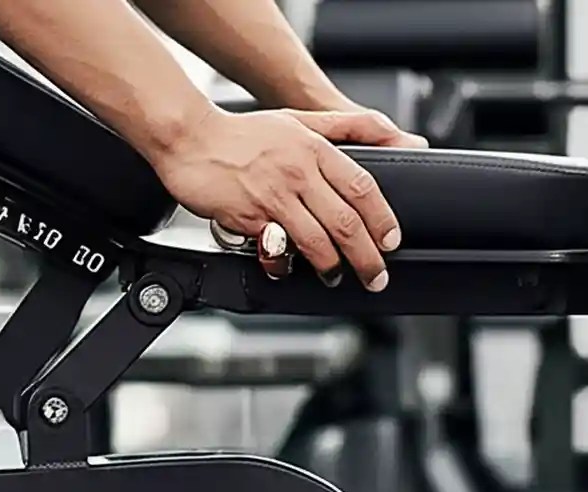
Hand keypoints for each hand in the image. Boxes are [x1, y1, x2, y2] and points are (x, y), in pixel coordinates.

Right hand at [154, 107, 424, 290]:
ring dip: (331, 266)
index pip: (363, 188)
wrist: (188, 137)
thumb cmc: (241, 133)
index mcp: (315, 148)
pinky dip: (286, 265)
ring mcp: (272, 196)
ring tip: (335, 276)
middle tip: (375, 275)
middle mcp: (298, 172)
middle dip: (367, 257)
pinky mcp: (247, 216)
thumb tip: (399, 136)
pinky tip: (288, 268)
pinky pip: (276, 249)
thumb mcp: (299, 119)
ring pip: (316, 240)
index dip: (382, 220)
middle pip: (345, 222)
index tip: (391, 241)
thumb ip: (350, 126)